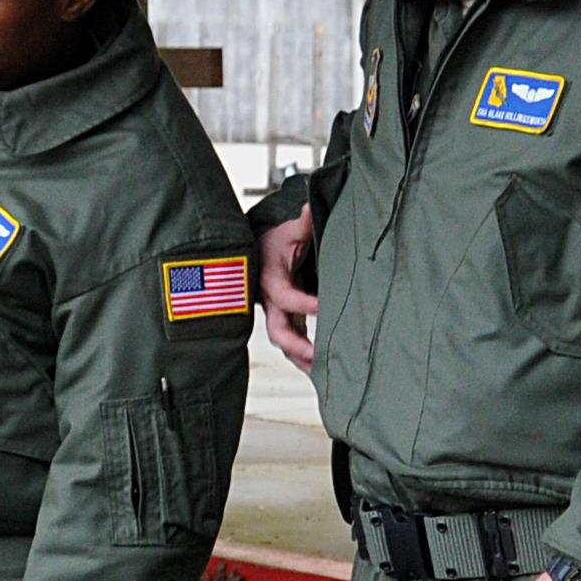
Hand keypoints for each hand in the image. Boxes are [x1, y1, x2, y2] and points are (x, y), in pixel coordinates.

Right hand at [258, 207, 320, 370]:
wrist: (257, 252)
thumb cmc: (274, 242)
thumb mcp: (287, 231)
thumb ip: (302, 223)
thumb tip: (308, 208)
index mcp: (270, 280)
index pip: (286, 296)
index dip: (302, 303)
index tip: (322, 307)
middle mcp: (270, 302)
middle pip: (278, 329)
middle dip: (296, 344)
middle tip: (317, 354)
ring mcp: (277, 315)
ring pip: (285, 343)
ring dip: (301, 358)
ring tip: (323, 372)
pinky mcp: (286, 321)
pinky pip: (292, 344)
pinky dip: (304, 358)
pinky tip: (321, 371)